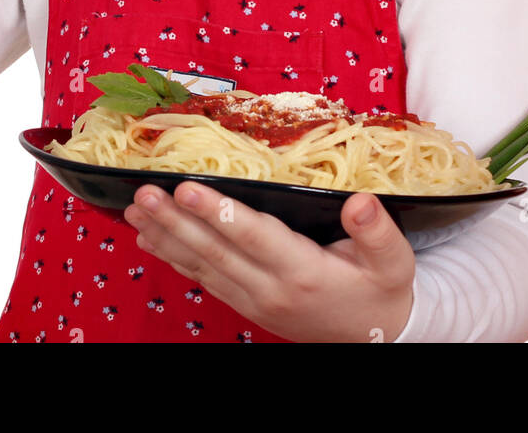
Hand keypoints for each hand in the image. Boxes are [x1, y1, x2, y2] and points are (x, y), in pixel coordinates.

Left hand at [123, 181, 415, 342]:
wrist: (377, 338)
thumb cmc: (382, 290)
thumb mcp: (394, 262)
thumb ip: (377, 232)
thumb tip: (360, 203)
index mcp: (304, 273)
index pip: (254, 238)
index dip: (218, 213)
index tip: (187, 188)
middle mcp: (271, 289)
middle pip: (215, 252)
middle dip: (175, 220)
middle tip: (143, 193)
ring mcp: (254, 300)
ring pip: (201, 266)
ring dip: (165, 237)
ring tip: (134, 210)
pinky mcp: (247, 303)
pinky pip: (204, 279)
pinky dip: (174, 258)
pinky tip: (151, 238)